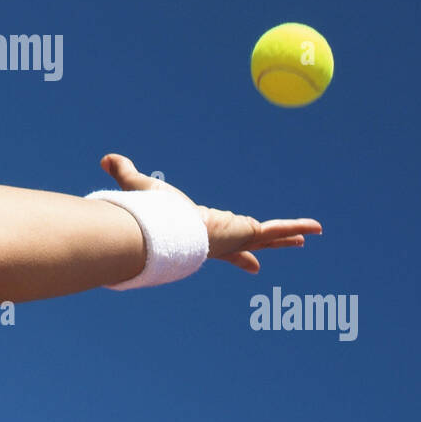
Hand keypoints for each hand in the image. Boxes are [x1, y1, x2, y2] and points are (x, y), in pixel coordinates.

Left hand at [99, 153, 320, 274]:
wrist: (164, 232)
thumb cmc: (152, 215)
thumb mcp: (142, 187)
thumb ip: (125, 173)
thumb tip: (104, 159)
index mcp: (200, 236)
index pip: (215, 246)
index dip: (225, 252)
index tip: (235, 260)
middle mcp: (220, 241)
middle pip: (243, 245)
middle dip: (255, 251)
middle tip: (262, 262)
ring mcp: (235, 238)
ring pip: (266, 236)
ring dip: (288, 235)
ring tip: (308, 237)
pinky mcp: (246, 232)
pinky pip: (276, 227)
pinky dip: (297, 225)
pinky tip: (316, 228)